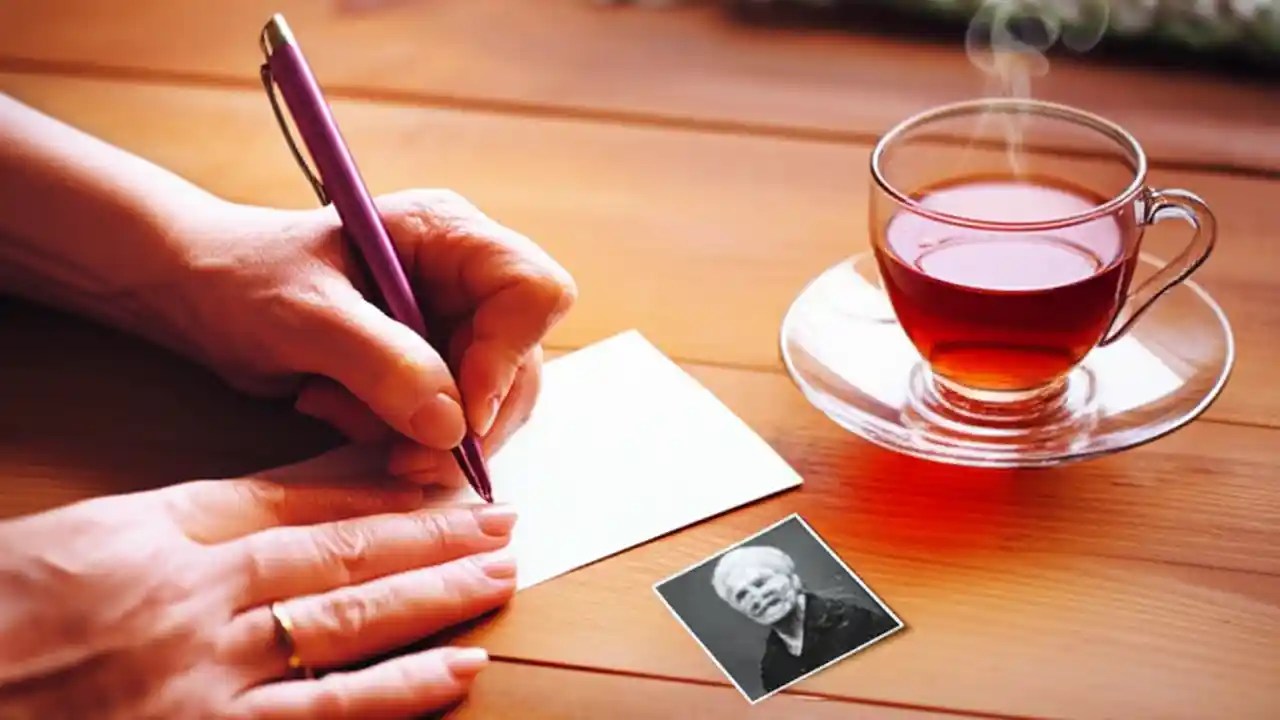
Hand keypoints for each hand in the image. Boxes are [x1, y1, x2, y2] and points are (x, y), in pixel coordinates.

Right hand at [0, 446, 516, 718]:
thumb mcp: (76, 543)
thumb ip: (177, 525)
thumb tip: (271, 507)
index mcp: (148, 534)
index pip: (284, 495)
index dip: (370, 482)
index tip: (432, 470)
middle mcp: (188, 598)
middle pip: (335, 550)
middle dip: (427, 530)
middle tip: (500, 513)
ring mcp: (202, 677)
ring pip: (348, 623)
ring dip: (435, 595)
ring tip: (501, 569)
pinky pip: (324, 716)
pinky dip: (398, 692)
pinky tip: (457, 669)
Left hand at [170, 190, 574, 484]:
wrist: (200, 296)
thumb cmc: (243, 278)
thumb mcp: (304, 315)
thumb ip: (381, 362)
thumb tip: (453, 425)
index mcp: (450, 236)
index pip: (533, 292)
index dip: (510, 355)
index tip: (461, 411)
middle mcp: (466, 281)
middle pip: (523, 363)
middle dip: (467, 419)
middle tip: (405, 455)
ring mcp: (453, 328)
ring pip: (491, 406)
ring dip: (424, 435)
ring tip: (341, 412)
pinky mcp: (432, 371)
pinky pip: (449, 426)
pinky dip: (401, 438)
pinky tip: (339, 411)